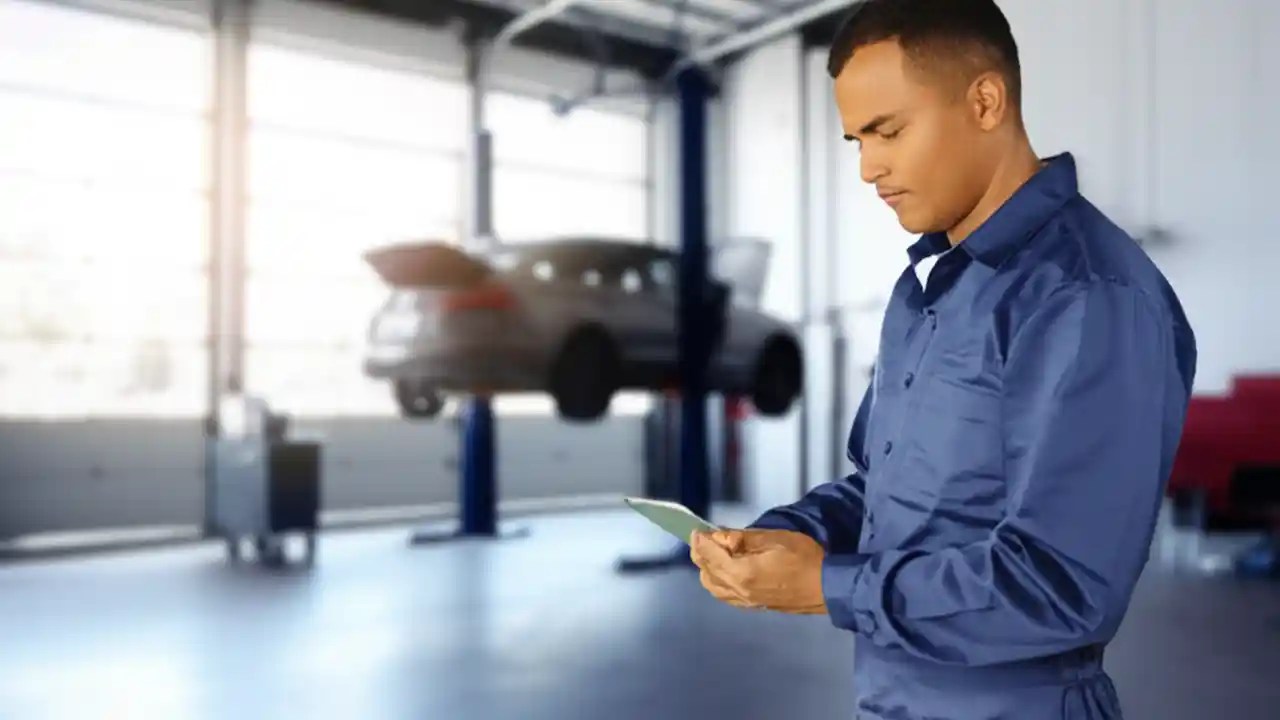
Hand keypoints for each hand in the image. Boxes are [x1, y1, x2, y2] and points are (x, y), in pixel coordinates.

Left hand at [689, 529, 827, 614]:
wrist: (826, 587)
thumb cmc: (804, 557)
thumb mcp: (774, 538)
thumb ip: (743, 538)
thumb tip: (719, 536)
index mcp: (741, 573)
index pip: (709, 556)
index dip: (700, 541)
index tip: (696, 530)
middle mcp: (739, 590)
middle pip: (707, 573)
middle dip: (701, 554)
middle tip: (703, 539)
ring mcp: (746, 601)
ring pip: (713, 587)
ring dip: (707, 569)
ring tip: (713, 553)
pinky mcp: (754, 606)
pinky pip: (725, 595)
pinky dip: (717, 582)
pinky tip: (723, 571)